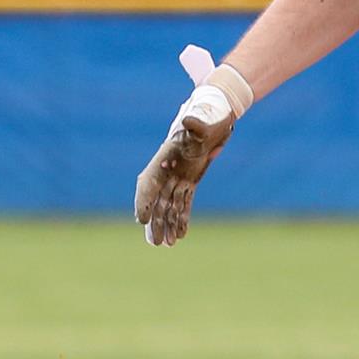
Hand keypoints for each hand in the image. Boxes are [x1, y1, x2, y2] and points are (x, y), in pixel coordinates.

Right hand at [134, 57, 251, 245]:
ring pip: (168, 205)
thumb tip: (190, 121)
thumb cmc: (209, 115)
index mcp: (165, 157)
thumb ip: (195, 125)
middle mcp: (168, 169)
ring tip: (166, 245)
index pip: (149, 183)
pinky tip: (180, 235)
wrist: (217, 113)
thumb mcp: (203, 121)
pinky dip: (181, 218)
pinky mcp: (190, 179)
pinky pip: (183, 202)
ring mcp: (178, 175)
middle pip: (156, 200)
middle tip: (153, 243)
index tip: (140, 219)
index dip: (144, 201)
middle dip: (154, 221)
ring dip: (167, 224)